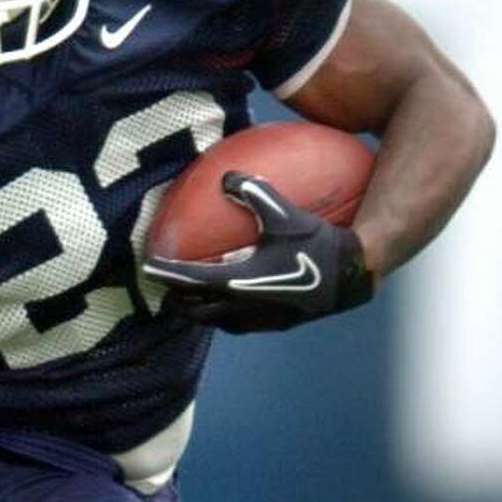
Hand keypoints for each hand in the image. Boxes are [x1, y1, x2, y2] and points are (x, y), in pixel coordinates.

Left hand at [144, 172, 374, 332]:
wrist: (353, 275)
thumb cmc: (319, 243)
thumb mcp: (285, 213)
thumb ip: (254, 192)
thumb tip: (226, 176)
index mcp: (239, 282)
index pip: (190, 280)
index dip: (166, 273)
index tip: (148, 267)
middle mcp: (244, 307)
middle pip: (197, 311)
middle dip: (178, 302)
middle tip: (165, 291)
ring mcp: (261, 320)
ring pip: (219, 324)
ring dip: (201, 315)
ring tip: (193, 303)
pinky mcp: (277, 325)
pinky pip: (242, 326)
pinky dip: (228, 317)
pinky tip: (235, 304)